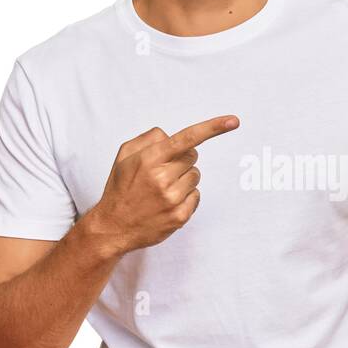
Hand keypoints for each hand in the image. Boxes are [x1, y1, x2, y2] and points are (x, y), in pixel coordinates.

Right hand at [87, 115, 239, 252]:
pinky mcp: (180, 216)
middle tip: (162, 172)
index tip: (233, 120)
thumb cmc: (121, 188)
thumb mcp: (125, 156)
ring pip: (196, 176)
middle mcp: (162, 178)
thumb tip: (171, 136)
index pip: (186, 138)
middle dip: (181, 160)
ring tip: (162, 189)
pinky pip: (196, 195)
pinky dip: (186, 196)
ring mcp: (172, 199)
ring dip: (183, 179)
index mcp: (149, 159)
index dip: (212, 128)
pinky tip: (167, 202)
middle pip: (193, 156)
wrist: (113, 227)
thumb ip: (149, 139)